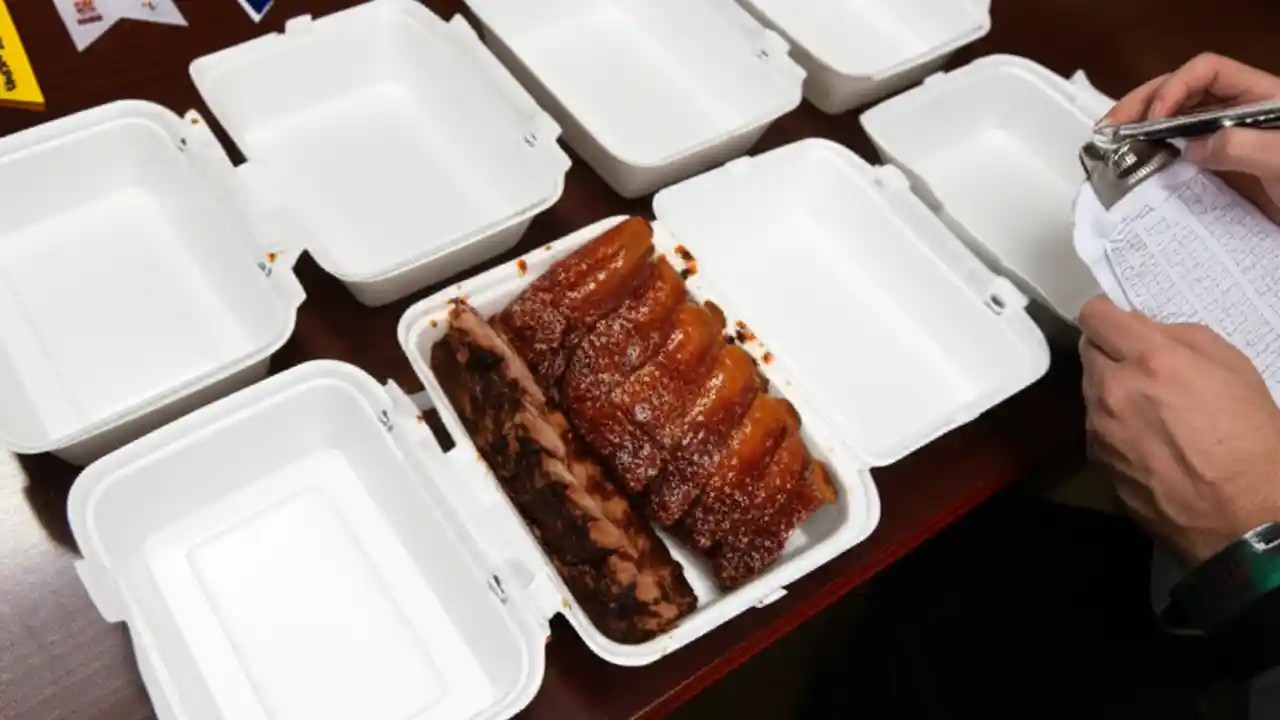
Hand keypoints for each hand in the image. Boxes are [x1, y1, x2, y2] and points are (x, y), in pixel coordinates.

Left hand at [1078, 296, 1279, 564]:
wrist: (1241, 514)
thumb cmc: (1250, 438)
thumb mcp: (1232, 366)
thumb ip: (1180, 338)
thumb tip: (1144, 328)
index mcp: (1148, 360)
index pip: (1095, 316)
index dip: (1106, 313)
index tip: (1117, 319)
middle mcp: (1112, 389)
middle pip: (1088, 351)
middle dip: (1110, 351)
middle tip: (1142, 365)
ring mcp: (1098, 428)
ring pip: (1090, 390)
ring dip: (1111, 389)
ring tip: (1152, 409)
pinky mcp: (1096, 459)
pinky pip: (1096, 427)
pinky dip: (1113, 424)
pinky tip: (1148, 440)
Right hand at [1102, 53, 1279, 223]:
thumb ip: (1242, 147)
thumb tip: (1193, 146)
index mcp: (1261, 98)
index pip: (1207, 71)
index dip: (1175, 87)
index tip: (1154, 118)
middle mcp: (1240, 115)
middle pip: (1183, 92)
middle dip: (1143, 104)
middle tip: (1111, 128)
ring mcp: (1230, 143)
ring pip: (1176, 122)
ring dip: (1141, 128)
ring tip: (1113, 142)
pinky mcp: (1223, 173)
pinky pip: (1182, 157)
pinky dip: (1155, 158)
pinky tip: (1137, 169)